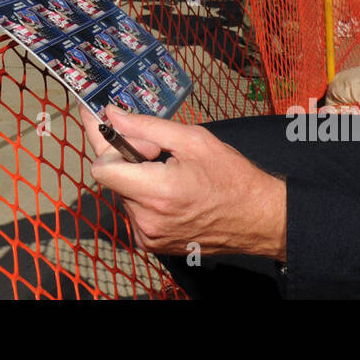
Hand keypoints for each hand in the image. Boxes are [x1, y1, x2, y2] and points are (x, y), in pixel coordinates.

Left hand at [82, 105, 286, 258]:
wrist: (257, 217)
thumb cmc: (231, 177)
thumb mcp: (192, 139)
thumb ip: (146, 127)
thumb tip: (111, 114)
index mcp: (157, 193)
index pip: (102, 168)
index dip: (108, 144)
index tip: (106, 123)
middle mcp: (147, 220)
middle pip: (113, 178)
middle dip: (127, 158)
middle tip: (156, 149)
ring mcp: (149, 236)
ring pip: (123, 193)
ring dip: (137, 177)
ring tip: (171, 172)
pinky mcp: (152, 244)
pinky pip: (134, 210)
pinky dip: (144, 195)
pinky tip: (170, 190)